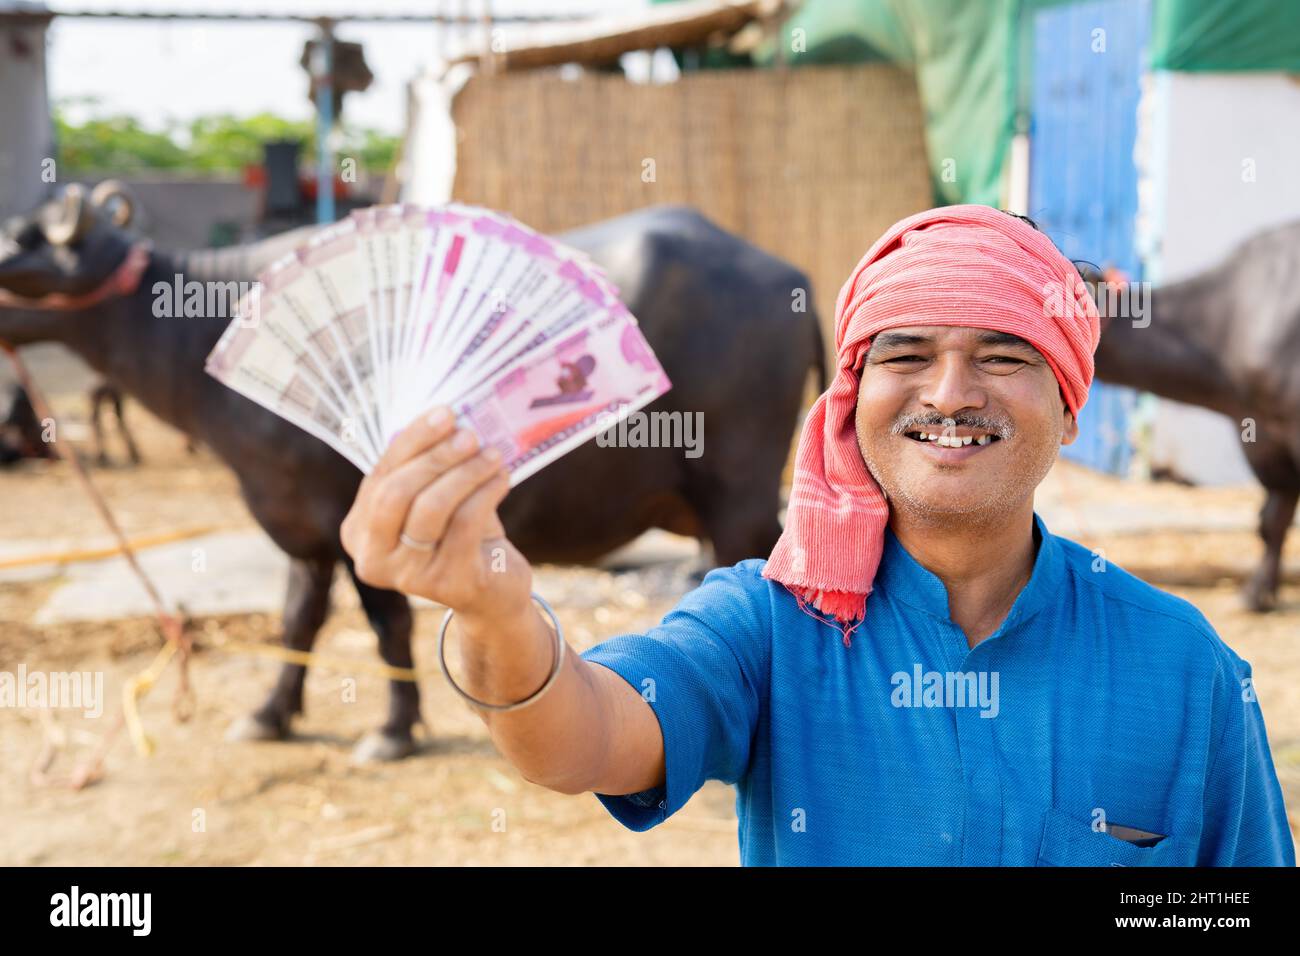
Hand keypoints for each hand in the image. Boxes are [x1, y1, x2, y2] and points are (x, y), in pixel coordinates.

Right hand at [340, 405, 531, 620]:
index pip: (380, 475)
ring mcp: (407, 577)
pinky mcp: (447, 584)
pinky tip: (503, 478)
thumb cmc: (460, 535)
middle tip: (470, 434)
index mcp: (358, 532)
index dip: (412, 441)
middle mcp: (372, 559)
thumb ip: (425, 468)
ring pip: (430, 508)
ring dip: (466, 473)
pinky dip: (486, 493)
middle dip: (436, 457)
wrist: (493, 593)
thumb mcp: (435, 499)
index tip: (445, 412)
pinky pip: (465, 524)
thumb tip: (441, 418)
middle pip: (396, 492)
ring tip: (493, 455)